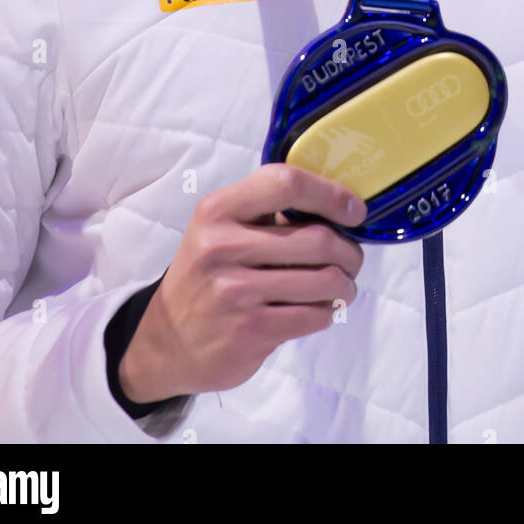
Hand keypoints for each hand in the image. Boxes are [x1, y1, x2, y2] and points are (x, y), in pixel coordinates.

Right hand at [118, 164, 366, 402]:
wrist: (169, 339)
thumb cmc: (208, 273)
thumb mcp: (221, 228)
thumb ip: (267, 210)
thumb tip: (335, 204)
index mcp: (219, 209)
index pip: (286, 183)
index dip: (330, 194)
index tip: (354, 210)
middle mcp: (223, 246)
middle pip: (318, 239)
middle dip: (349, 252)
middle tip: (351, 259)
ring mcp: (235, 291)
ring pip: (325, 281)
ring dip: (345, 286)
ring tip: (341, 287)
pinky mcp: (250, 330)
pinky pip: (314, 316)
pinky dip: (327, 312)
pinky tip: (317, 309)